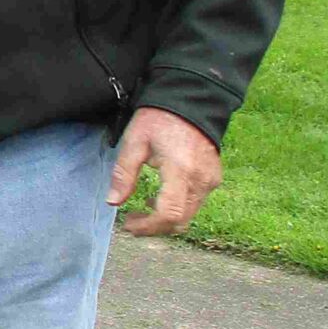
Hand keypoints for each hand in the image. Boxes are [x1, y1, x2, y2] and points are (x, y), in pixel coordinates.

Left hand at [108, 108, 221, 235]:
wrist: (191, 101)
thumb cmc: (159, 119)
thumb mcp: (134, 142)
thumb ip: (124, 174)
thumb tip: (113, 202)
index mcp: (180, 170)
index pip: (169, 213)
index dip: (148, 226)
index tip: (129, 225)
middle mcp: (201, 179)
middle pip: (181, 220)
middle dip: (154, 227)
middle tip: (132, 221)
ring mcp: (211, 180)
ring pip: (189, 215)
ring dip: (165, 219)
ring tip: (142, 210)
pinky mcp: (214, 178)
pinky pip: (196, 203)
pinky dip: (178, 208)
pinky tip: (160, 198)